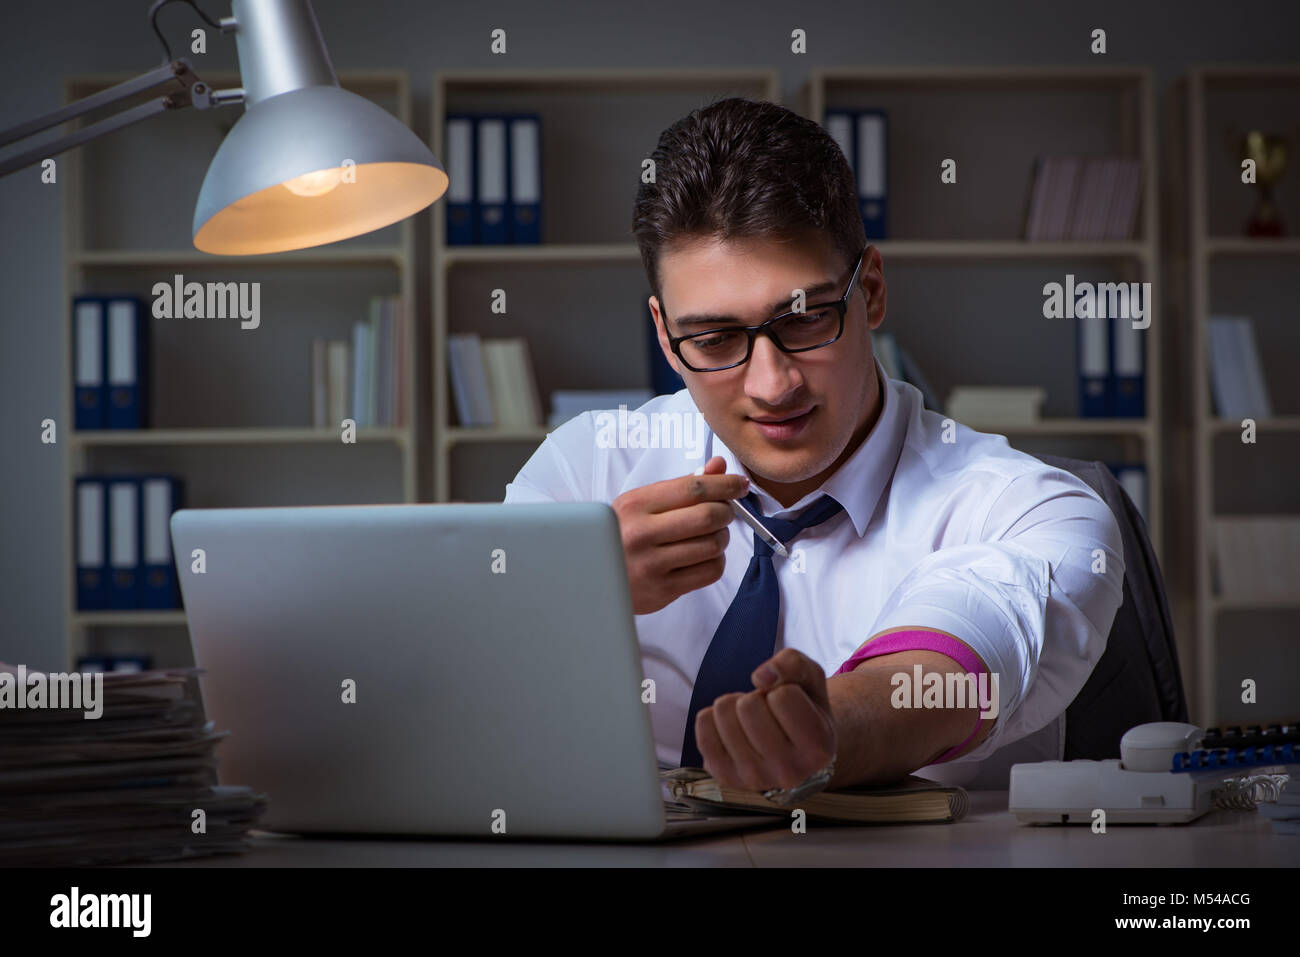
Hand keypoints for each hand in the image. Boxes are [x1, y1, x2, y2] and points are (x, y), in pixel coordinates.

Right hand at [611, 455, 748, 614]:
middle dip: (726, 512)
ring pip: (713, 545)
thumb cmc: (621, 534)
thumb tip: (719, 467)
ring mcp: (652, 565)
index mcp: (635, 505)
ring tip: (712, 535)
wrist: (590, 576)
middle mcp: (642, 534)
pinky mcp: (663, 591)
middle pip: (707, 516)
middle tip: (725, 512)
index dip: (724, 484)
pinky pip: (709, 572)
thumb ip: (682, 485)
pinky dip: (717, 560)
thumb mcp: (641, 503)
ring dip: (722, 537)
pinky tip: (704, 555)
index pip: (693, 487)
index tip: (738, 484)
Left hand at [694, 648, 836, 791]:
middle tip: (768, 712)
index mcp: (818, 749)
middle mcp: (789, 771)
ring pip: (724, 713)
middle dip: (757, 697)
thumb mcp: (811, 678)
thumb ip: (792, 664)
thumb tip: (760, 677)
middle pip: (749, 706)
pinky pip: (703, 726)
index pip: (782, 696)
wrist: (791, 750)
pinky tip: (734, 729)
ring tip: (752, 721)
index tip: (790, 705)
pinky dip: (713, 717)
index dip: (783, 689)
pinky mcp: (725, 776)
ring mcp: (754, 778)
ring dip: (735, 706)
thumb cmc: (804, 708)